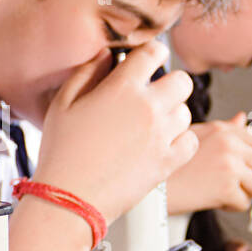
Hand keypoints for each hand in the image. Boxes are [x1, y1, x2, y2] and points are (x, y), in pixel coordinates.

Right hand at [35, 40, 197, 225]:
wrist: (70, 198)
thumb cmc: (61, 153)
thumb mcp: (62, 104)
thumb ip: (87, 73)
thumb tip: (106, 55)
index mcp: (122, 88)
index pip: (154, 52)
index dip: (152, 52)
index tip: (148, 59)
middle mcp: (148, 108)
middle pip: (182, 81)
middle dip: (169, 83)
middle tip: (153, 95)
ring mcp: (162, 136)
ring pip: (186, 111)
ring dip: (173, 113)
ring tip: (152, 124)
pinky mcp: (168, 162)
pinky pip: (190, 141)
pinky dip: (181, 140)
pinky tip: (163, 143)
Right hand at [166, 112, 251, 214]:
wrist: (153, 185)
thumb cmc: (169, 163)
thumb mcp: (196, 134)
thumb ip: (225, 128)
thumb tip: (242, 120)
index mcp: (225, 131)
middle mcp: (231, 146)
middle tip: (245, 181)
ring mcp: (229, 167)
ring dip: (246, 194)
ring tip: (227, 190)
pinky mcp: (225, 188)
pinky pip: (244, 203)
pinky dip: (231, 206)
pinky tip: (216, 198)